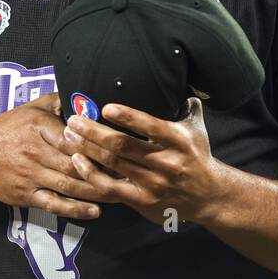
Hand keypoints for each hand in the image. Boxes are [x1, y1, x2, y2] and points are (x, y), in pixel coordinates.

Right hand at [0, 92, 115, 220]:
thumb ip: (58, 100)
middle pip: (75, 163)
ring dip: (96, 191)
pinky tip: (95, 211)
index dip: (98, 145)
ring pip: (69, 185)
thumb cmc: (6, 128)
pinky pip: (53, 204)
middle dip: (103, 170)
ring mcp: (30, 176)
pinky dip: (75, 209)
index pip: (74, 137)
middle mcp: (35, 152)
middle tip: (130, 174)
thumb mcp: (30, 108)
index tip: (121, 149)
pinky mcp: (25, 196)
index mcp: (39, 127)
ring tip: (119, 193)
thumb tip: (86, 92)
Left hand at [45, 96, 232, 225]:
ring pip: (112, 164)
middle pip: (123, 146)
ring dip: (87, 148)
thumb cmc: (196, 155)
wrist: (207, 196)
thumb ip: (186, 104)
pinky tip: (78, 160)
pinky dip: (91, 174)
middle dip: (93, 131)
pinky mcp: (142, 201)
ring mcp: (153, 184)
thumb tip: (178, 77)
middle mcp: (166, 163)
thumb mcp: (197, 127)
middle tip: (74, 119)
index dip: (128, 116)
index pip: (151, 126)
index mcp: (179, 141)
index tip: (106, 107)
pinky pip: (110, 188)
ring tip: (70, 134)